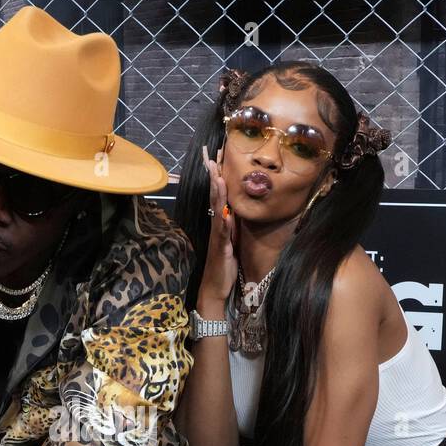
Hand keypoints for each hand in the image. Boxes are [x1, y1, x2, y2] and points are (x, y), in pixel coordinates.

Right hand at [199, 142, 237, 304]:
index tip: (218, 157)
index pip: (220, 195)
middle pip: (215, 197)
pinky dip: (223, 222)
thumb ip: (231, 225)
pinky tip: (225, 214)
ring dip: (217, 194)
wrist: (215, 288)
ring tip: (217, 176)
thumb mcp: (231, 241)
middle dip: (214, 176)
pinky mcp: (220, 249)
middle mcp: (216, 226)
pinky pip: (222, 233)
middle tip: (211, 156)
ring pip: (217, 211)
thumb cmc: (224, 265)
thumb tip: (233, 209)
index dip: (218, 176)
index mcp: (221, 223)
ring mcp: (217, 237)